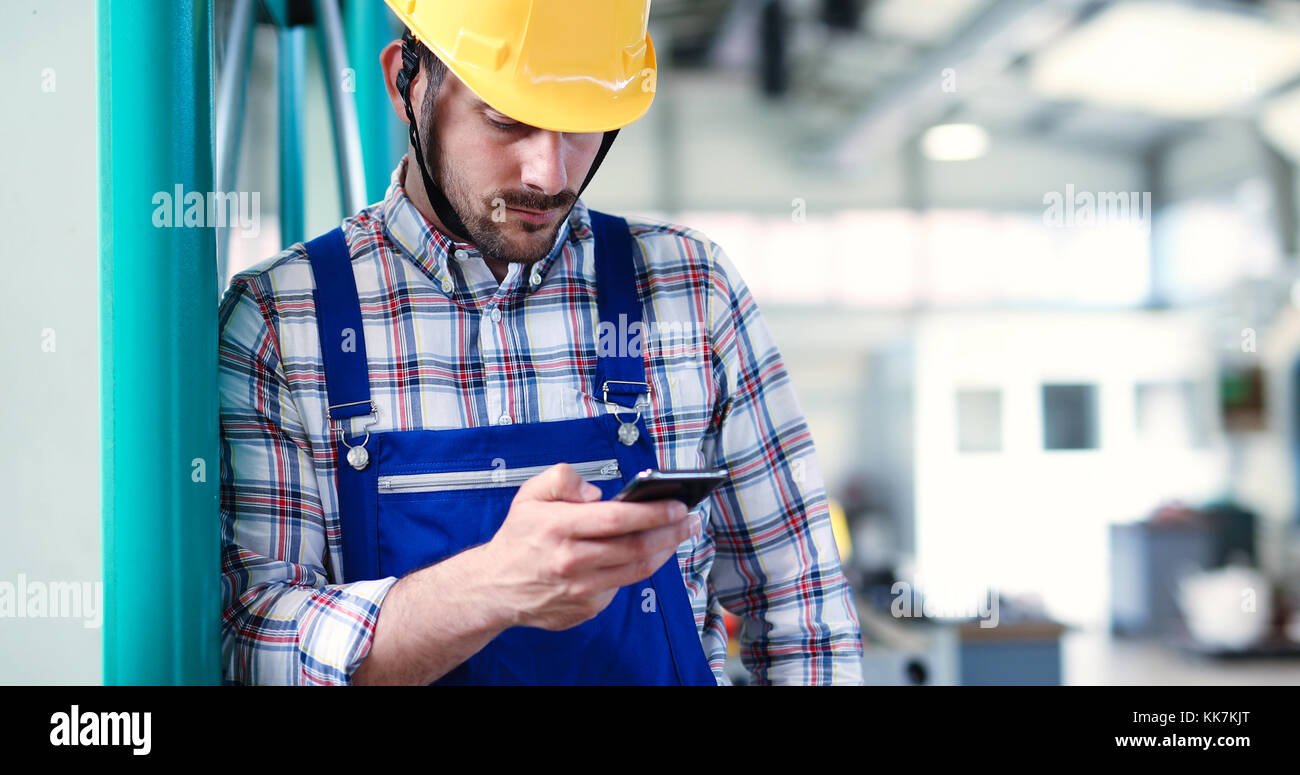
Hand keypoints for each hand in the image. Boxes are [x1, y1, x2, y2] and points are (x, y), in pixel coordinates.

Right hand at [479, 462, 695, 630]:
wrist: (495, 587)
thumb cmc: (519, 537)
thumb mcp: (530, 494)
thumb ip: (562, 478)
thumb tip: (596, 493)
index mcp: (558, 528)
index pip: (616, 519)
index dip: (652, 512)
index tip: (678, 504)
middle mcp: (571, 561)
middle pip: (635, 547)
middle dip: (671, 531)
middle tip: (690, 519)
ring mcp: (581, 589)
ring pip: (636, 570)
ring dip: (665, 551)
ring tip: (680, 533)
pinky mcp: (586, 608)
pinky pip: (621, 586)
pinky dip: (638, 569)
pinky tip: (649, 553)